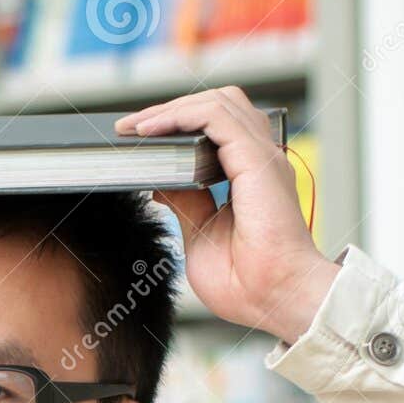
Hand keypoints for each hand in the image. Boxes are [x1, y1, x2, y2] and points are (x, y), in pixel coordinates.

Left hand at [116, 87, 338, 344]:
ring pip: (216, 103)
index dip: (176, 126)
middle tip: (129, 128)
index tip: (136, 138)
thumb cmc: (248, 283)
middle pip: (215, 106)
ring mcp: (261, 157)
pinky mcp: (256, 160)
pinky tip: (151, 130)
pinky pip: (215, 116)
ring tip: (136, 126)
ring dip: (171, 109)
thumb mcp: (201, 236)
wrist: (275, 299)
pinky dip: (181, 116)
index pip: (214, 129)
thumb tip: (161, 182)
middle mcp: (259, 160)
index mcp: (250, 177)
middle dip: (169, 111)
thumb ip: (186, 203)